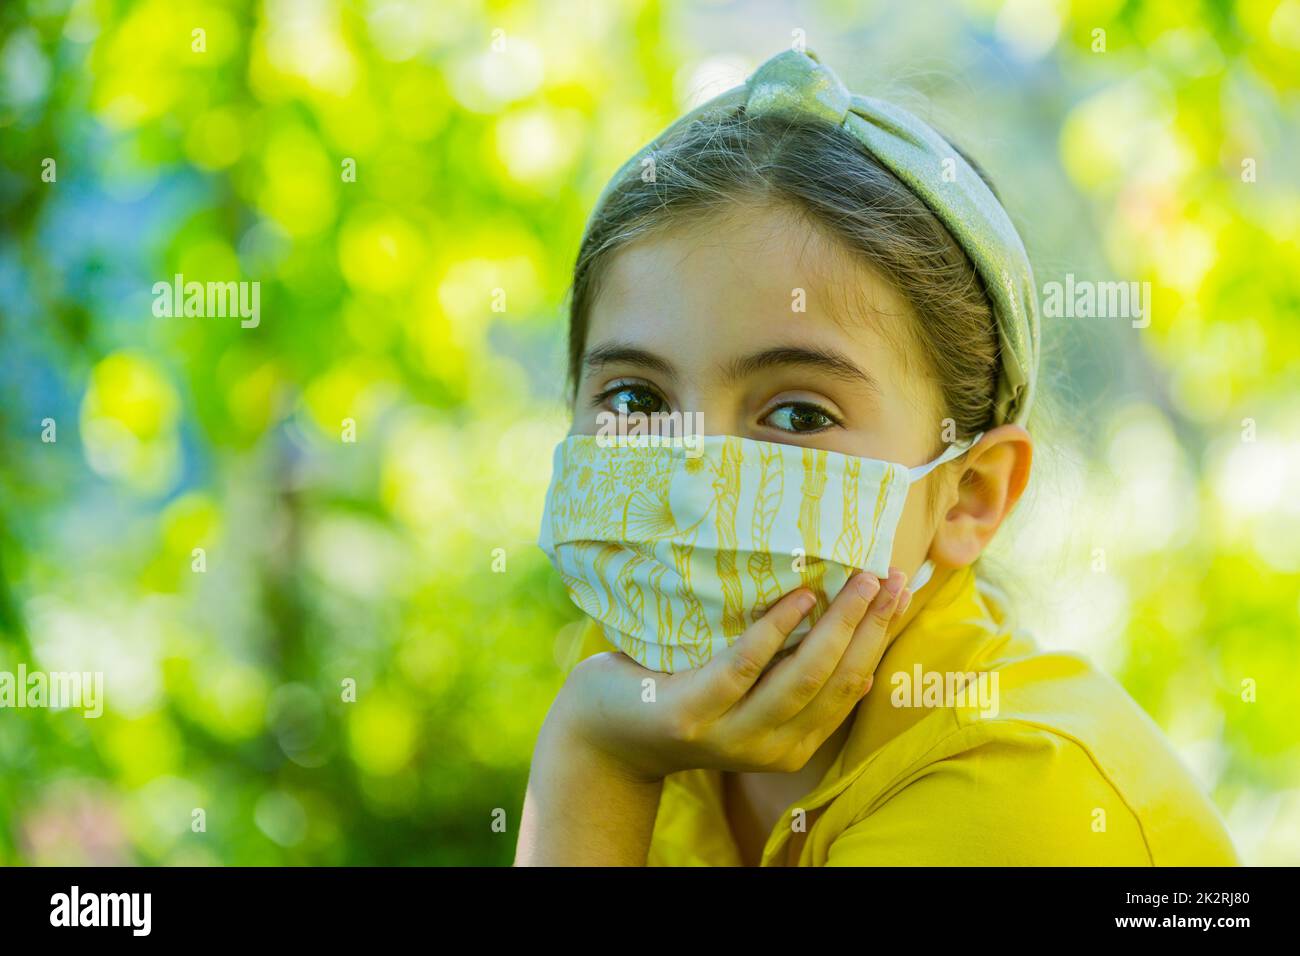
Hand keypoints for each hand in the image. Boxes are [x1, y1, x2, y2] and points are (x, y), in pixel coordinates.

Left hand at [555, 568, 911, 782]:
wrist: (606, 730)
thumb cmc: (683, 691)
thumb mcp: (746, 692)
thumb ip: (790, 674)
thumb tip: (853, 641)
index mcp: (792, 742)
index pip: (854, 687)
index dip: (882, 638)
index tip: (903, 589)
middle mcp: (770, 748)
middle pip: (838, 682)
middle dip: (871, 626)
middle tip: (891, 575)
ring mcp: (730, 736)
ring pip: (801, 679)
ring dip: (836, 626)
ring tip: (857, 580)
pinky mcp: (690, 716)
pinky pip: (742, 669)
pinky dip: (775, 633)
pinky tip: (798, 598)